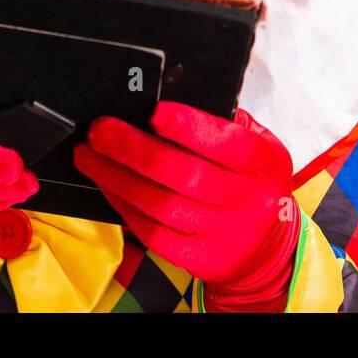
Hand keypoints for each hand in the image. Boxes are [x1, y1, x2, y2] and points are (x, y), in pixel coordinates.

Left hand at [74, 102, 298, 289]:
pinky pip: (154, 233)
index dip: (188, 127)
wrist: (268, 244)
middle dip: (135, 150)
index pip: (225, 144)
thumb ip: (222, 123)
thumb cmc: (251, 179)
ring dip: (118, 178)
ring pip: (163, 206)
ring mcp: (223, 233)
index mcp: (263, 162)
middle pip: (185, 176)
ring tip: (88, 156)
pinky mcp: (199, 258)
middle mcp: (247, 200)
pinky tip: (107, 185)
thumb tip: (166, 98)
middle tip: (100, 130)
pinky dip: (125, 206)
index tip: (153, 111)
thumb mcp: (256, 144)